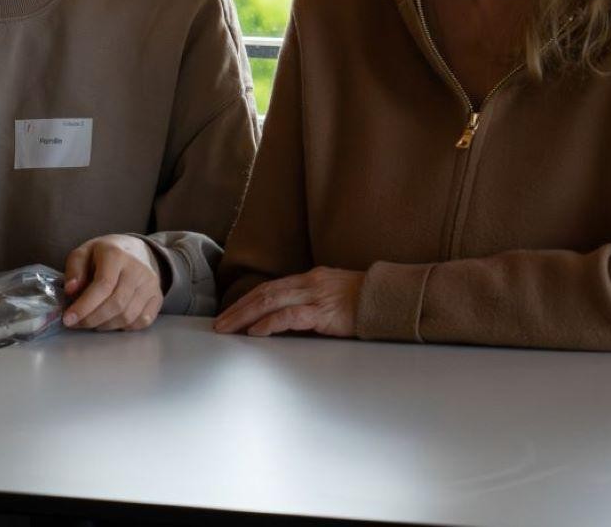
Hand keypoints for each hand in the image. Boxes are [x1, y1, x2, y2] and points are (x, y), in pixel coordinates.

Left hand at [62, 234, 163, 331]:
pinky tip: (111, 322)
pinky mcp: (158, 297)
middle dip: (92, 319)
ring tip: (92, 322)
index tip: (68, 319)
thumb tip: (71, 291)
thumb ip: (74, 270)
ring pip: (128, 316)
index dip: (84, 306)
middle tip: (77, 324)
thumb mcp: (84, 252)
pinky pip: (142, 321)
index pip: (102, 285)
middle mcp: (137, 269)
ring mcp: (151, 284)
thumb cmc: (105, 254)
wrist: (136, 250)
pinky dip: (124, 327)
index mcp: (116, 255)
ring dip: (106, 325)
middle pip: (116, 304)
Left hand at [213, 267, 363, 337]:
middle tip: (219, 323)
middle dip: (238, 308)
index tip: (231, 313)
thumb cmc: (366, 303)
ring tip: (228, 328)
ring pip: (270, 301)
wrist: (391, 300)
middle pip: (264, 292)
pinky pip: (290, 316)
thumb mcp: (334, 297)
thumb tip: (289, 320)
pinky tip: (256, 331)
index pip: (270, 287)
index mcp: (310, 279)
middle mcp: (309, 283)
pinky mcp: (324, 313)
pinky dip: (269, 323)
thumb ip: (312, 303)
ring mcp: (316, 296)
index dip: (247, 300)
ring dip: (245, 316)